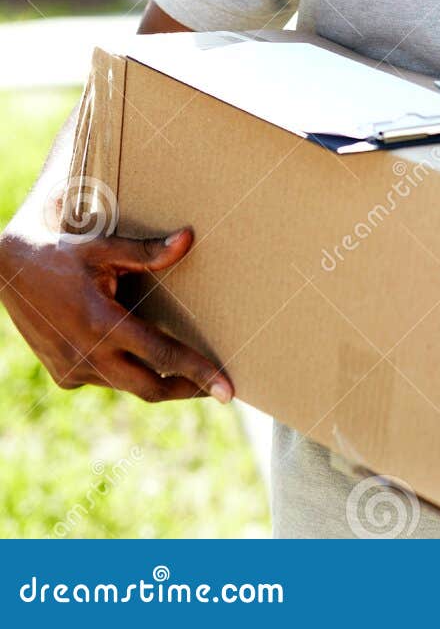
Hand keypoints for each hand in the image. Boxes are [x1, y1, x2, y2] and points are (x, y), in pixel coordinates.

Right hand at [0, 221, 233, 404]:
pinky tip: (133, 355)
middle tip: (216, 390)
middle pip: (150, 388)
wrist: (9, 271)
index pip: (162, 355)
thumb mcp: (105, 249)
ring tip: (183, 371)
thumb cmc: (64, 253)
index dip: (199, 372)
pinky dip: (123, 372)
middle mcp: (88, 354)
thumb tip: (188, 238)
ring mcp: (73, 370)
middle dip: (186, 391)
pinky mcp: (63, 376)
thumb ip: (148, 251)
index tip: (227, 390)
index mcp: (103, 324)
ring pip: (126, 385)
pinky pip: (104, 380)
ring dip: (154, 380)